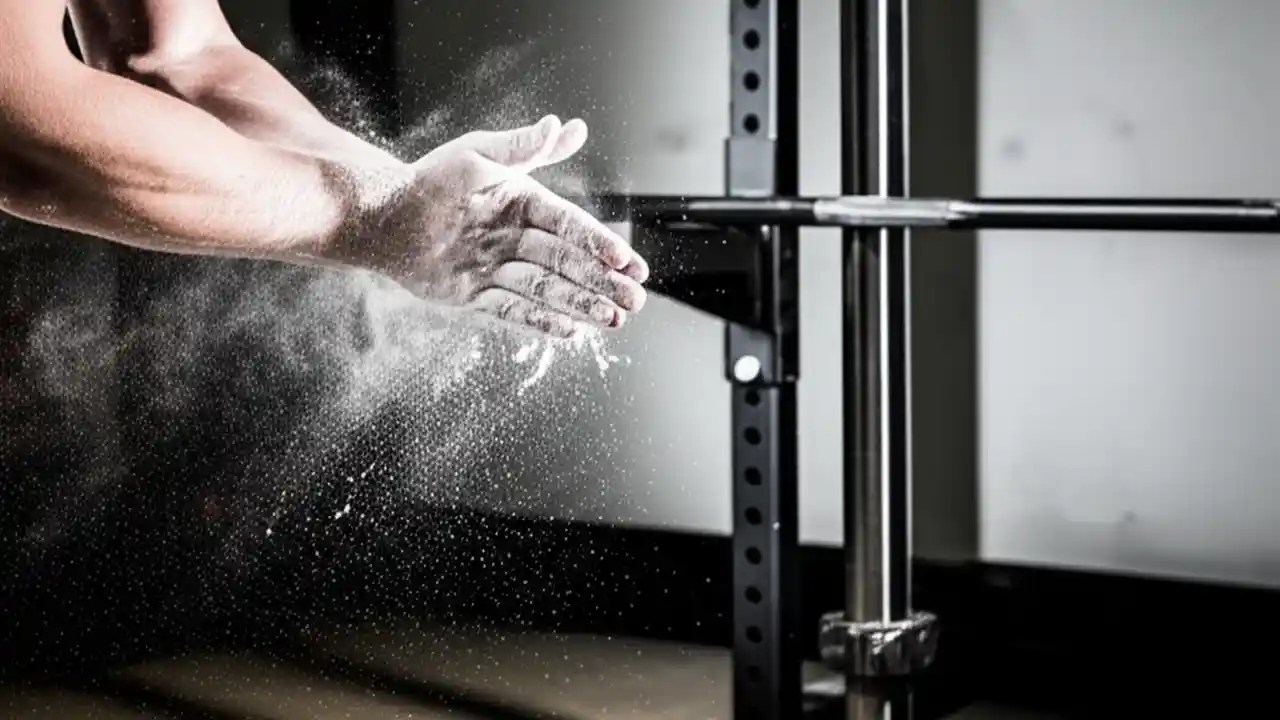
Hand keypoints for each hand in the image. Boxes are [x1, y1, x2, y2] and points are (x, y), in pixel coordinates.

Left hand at [345, 115, 648, 336]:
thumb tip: (567, 126)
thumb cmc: (425, 180)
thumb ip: (522, 148)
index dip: (600, 244)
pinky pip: (513, 310)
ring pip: (547, 289)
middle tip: (635, 300)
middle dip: (602, 282)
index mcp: (521, 201)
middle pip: (567, 263)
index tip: (628, 262)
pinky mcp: (474, 294)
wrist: (377, 216)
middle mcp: (513, 236)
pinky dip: (541, 321)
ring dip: (581, 305)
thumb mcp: (475, 156)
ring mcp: (496, 267)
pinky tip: (571, 332)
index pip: (570, 226)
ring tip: (614, 321)